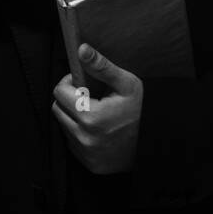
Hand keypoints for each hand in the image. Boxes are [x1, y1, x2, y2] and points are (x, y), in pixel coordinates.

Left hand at [51, 43, 143, 174]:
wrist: (155, 145)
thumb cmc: (142, 111)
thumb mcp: (126, 84)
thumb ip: (101, 66)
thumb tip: (82, 49)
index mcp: (91, 116)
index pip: (59, 92)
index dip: (69, 82)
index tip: (82, 82)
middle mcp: (84, 137)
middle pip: (57, 109)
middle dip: (69, 99)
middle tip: (88, 96)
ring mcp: (85, 153)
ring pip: (63, 126)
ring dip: (73, 116)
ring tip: (94, 112)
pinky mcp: (88, 164)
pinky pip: (72, 143)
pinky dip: (79, 133)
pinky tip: (97, 128)